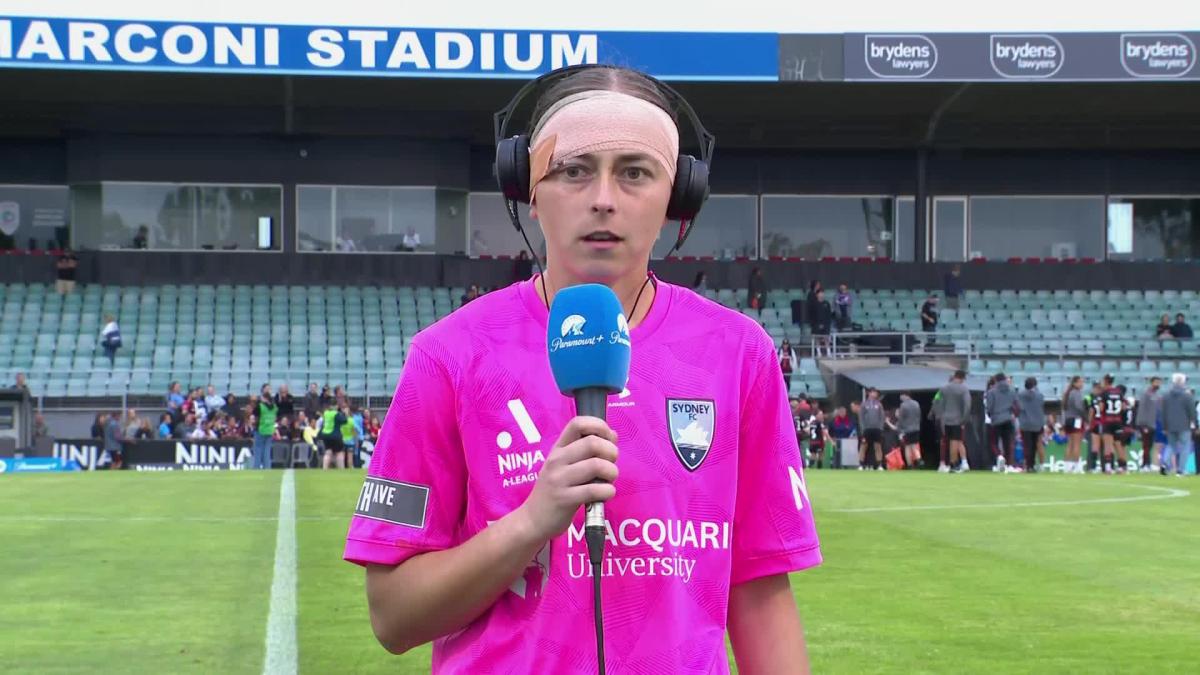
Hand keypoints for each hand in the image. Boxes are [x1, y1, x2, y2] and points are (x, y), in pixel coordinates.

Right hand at [514, 416, 618, 543]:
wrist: (533, 520)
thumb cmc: (555, 491)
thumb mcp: (563, 466)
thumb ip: (584, 451)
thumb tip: (612, 436)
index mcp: (558, 448)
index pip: (578, 423)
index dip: (600, 426)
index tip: (609, 439)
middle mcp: (557, 460)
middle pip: (593, 443)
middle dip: (611, 452)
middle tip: (610, 465)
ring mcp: (559, 479)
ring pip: (597, 465)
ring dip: (612, 472)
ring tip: (608, 481)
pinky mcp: (564, 499)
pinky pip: (595, 490)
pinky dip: (608, 491)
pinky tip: (604, 495)